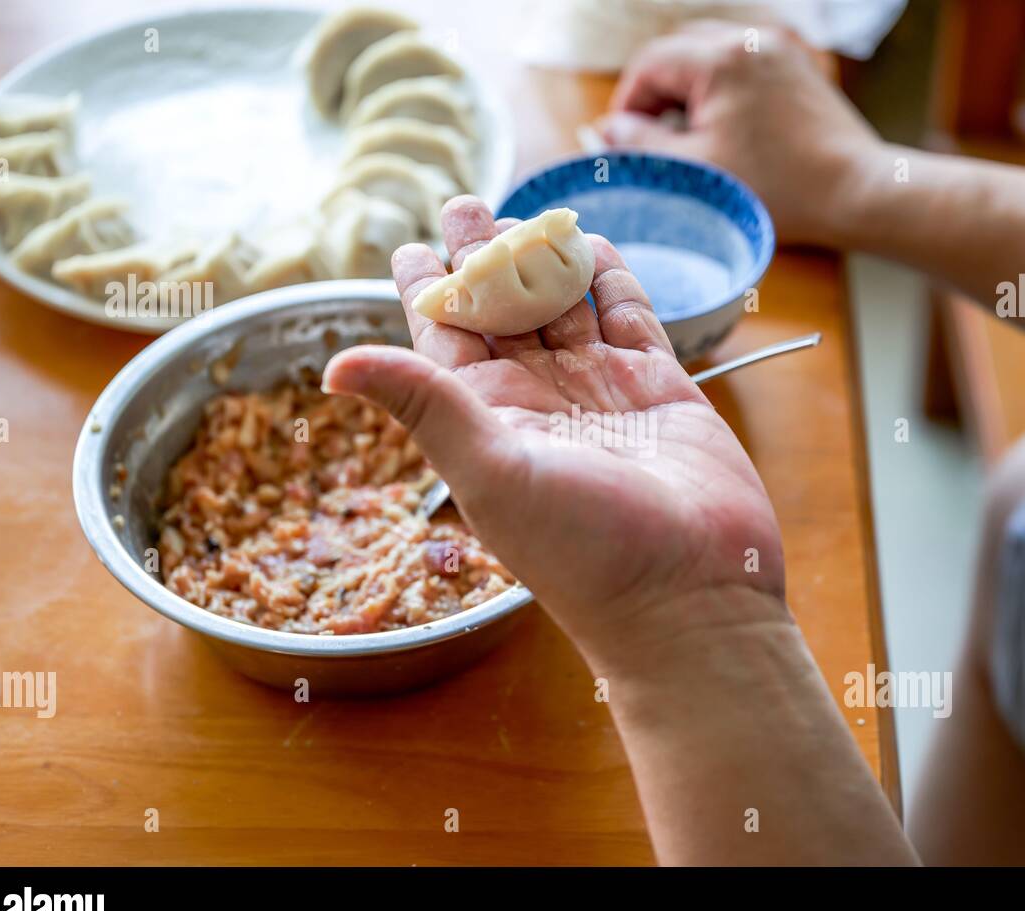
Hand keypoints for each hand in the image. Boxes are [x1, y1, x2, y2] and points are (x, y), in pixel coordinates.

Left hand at [323, 197, 790, 671]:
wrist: (691, 593)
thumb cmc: (586, 549)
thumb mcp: (489, 470)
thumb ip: (423, 403)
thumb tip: (333, 366)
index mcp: (490, 420)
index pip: (445, 342)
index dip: (428, 293)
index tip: (412, 248)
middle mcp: (541, 403)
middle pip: (502, 313)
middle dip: (483, 259)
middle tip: (464, 204)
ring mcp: (601, 393)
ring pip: (564, 307)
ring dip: (542, 260)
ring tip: (522, 214)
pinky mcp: (660, 390)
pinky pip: (630, 317)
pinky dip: (613, 279)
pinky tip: (594, 246)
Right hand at [597, 20, 882, 245]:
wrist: (854, 190)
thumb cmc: (779, 187)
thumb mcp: (696, 169)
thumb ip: (644, 145)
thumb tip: (609, 130)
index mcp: (720, 60)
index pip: (651, 64)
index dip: (628, 102)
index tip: (620, 138)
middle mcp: (749, 41)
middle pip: (679, 50)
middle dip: (656, 90)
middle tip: (647, 136)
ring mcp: (777, 50)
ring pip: (711, 53)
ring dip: (688, 87)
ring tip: (685, 134)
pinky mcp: (796, 67)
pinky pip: (743, 64)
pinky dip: (721, 87)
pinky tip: (723, 127)